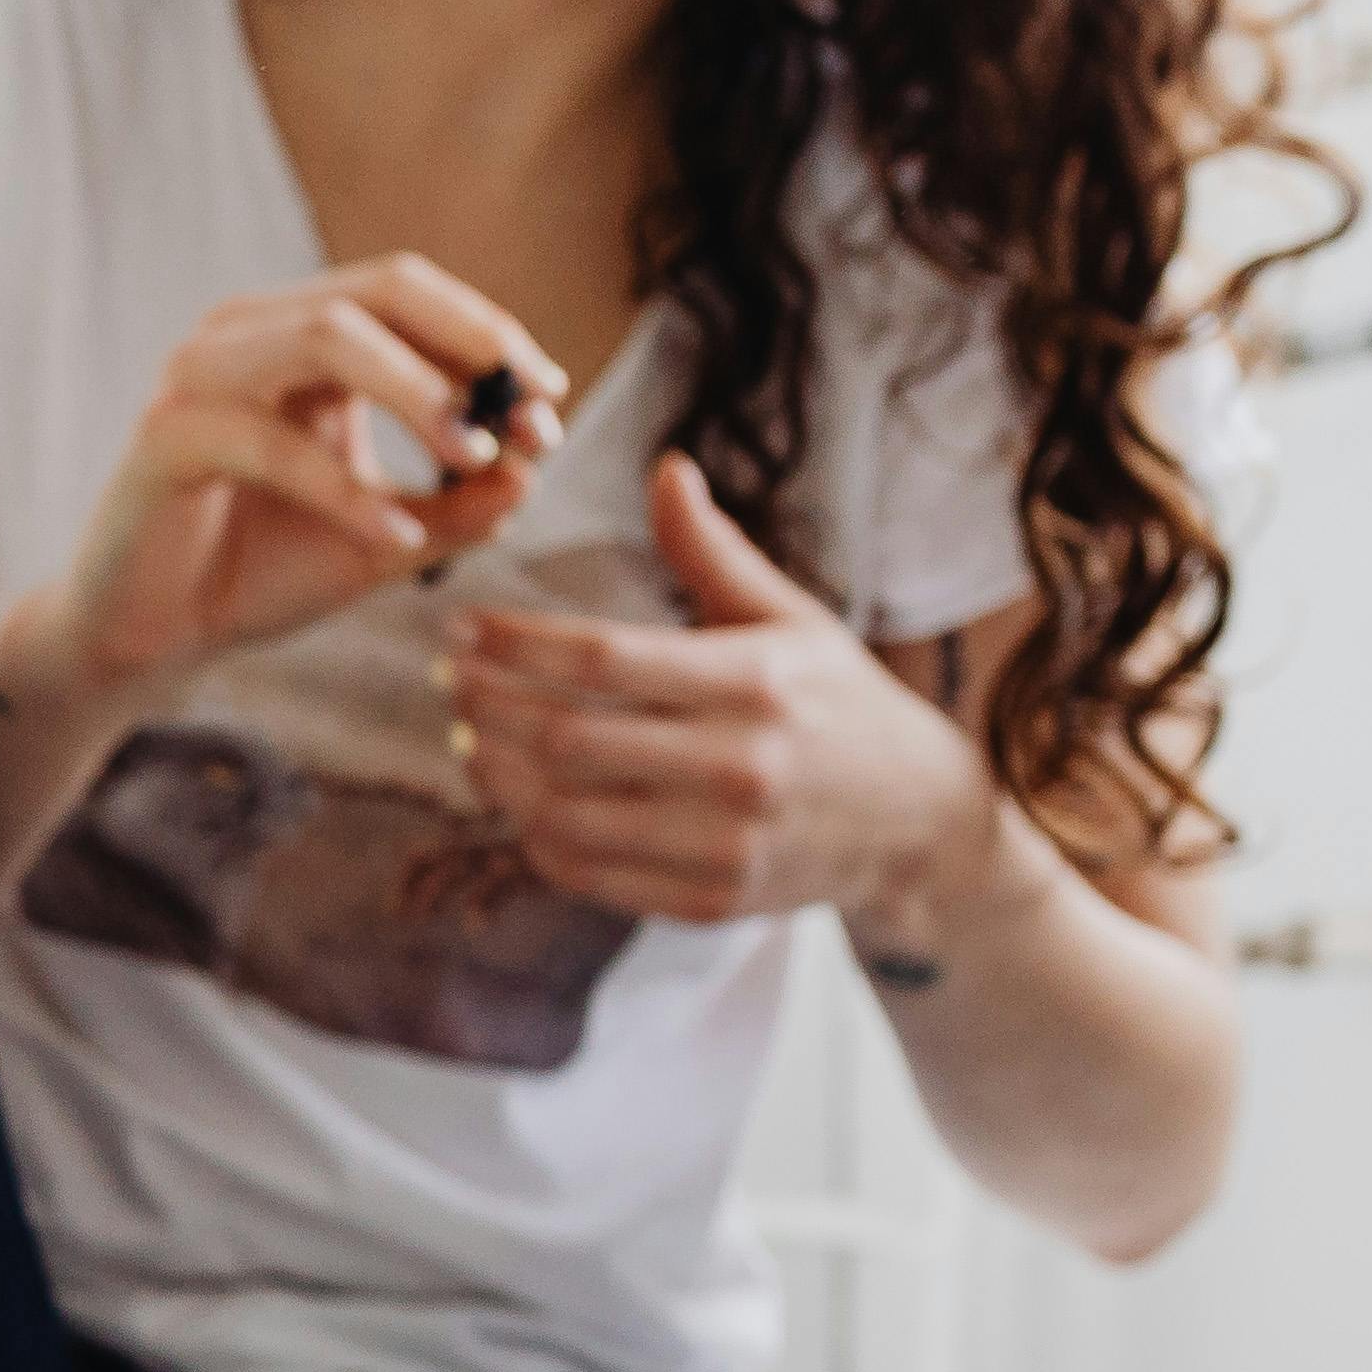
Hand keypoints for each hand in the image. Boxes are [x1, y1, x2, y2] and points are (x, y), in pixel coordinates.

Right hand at [11, 258, 566, 713]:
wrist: (146, 641)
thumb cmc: (253, 575)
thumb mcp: (385, 536)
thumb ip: (459, 504)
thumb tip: (535, 468)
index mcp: (295, 336)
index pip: (408, 296)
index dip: (489, 337)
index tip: (549, 406)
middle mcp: (244, 334)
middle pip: (378, 290)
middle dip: (469, 348)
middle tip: (528, 420)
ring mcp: (198, 376)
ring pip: (326, 335)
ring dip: (417, 392)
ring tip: (475, 458)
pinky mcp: (164, 437)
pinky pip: (272, 441)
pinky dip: (346, 488)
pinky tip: (396, 535)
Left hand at [444, 453, 1000, 932]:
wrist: (920, 818)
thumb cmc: (839, 702)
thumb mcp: (790, 618)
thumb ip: (714, 553)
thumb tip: (666, 471)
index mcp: (754, 681)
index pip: (602, 658)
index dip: (515, 643)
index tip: (461, 627)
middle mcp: (739, 763)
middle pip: (568, 740)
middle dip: (490, 708)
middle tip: (451, 683)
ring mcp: (724, 841)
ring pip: (564, 815)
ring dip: (498, 779)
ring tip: (469, 742)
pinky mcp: (711, 899)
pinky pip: (590, 874)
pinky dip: (538, 841)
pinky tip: (518, 805)